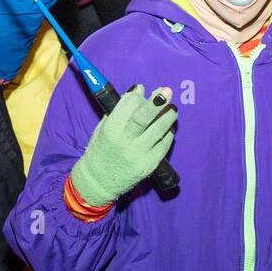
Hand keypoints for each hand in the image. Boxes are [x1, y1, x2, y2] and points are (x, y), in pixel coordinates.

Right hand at [70, 87, 176, 206]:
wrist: (98, 181)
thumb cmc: (101, 150)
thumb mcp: (104, 128)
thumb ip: (120, 110)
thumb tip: (139, 90)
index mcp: (111, 129)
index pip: (128, 106)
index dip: (137, 95)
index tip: (143, 89)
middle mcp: (124, 141)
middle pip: (143, 117)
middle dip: (157, 102)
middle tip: (167, 91)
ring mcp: (138, 154)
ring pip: (158, 130)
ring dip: (168, 116)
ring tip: (172, 109)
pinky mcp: (149, 165)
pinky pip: (163, 145)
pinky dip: (168, 134)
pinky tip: (168, 128)